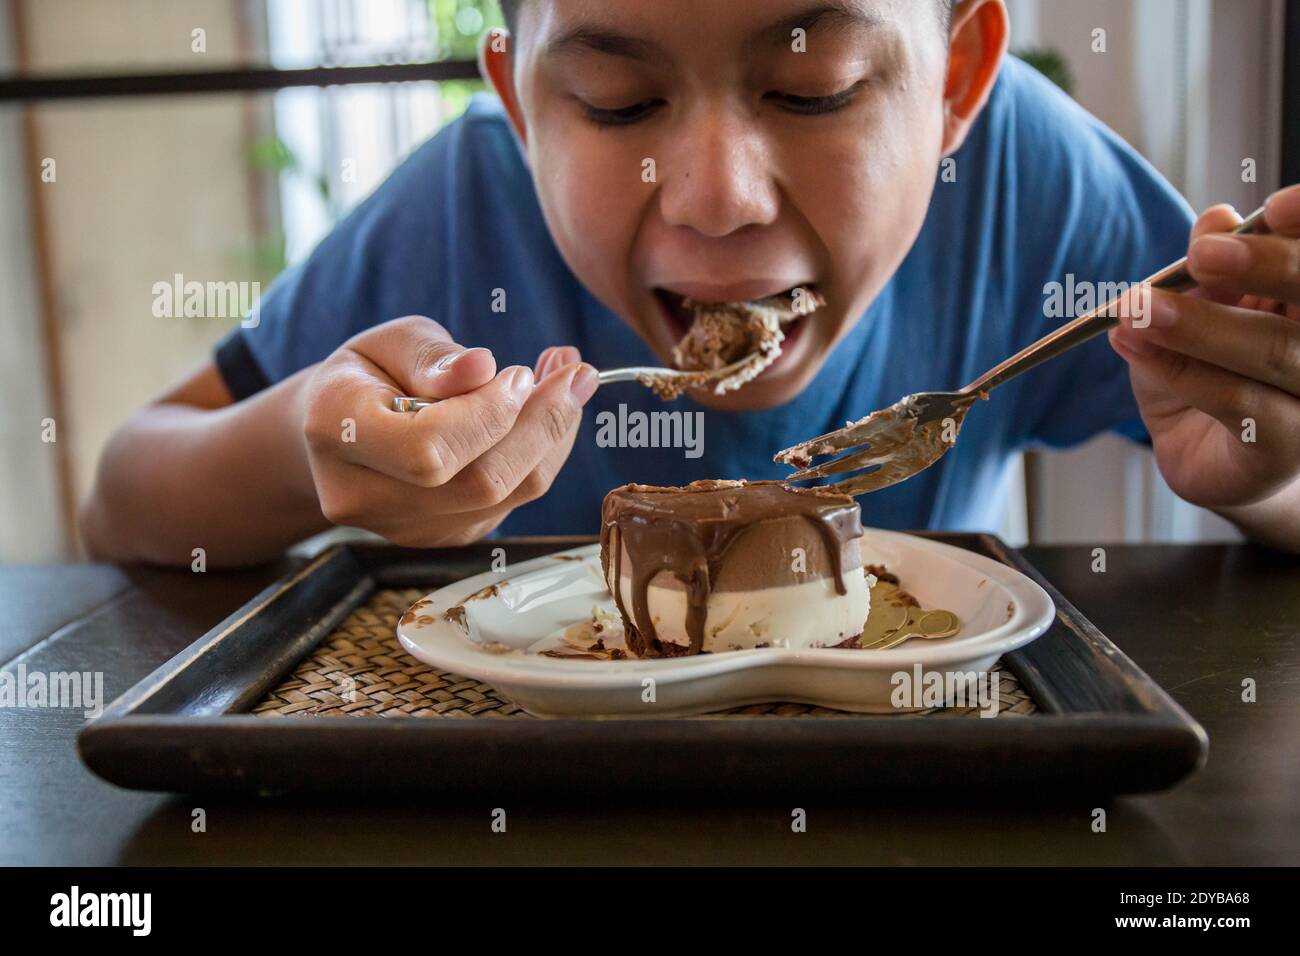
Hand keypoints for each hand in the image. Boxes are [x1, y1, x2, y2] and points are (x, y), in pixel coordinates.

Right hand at [302, 316, 596, 545]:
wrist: (337, 430)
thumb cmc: (367, 374)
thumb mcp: (389, 342)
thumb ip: (434, 356)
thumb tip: (485, 369)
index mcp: (336, 431)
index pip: (427, 448)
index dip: (487, 415)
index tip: (520, 373)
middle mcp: (364, 495)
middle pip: (478, 482)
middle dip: (542, 425)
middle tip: (574, 373)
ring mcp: (405, 528)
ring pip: (504, 495)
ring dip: (552, 437)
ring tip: (569, 383)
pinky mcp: (443, 536)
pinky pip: (510, 502)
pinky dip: (541, 455)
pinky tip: (545, 414)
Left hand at [1109, 184, 1299, 508]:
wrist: (1208, 455)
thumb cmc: (1214, 371)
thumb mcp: (1201, 308)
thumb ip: (1211, 265)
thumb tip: (1217, 219)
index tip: (1277, 206)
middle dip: (1265, 266)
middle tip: (1201, 254)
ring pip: (1277, 352)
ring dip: (1203, 325)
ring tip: (1138, 308)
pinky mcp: (1284, 448)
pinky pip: (1239, 403)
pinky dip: (1183, 372)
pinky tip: (1135, 345)